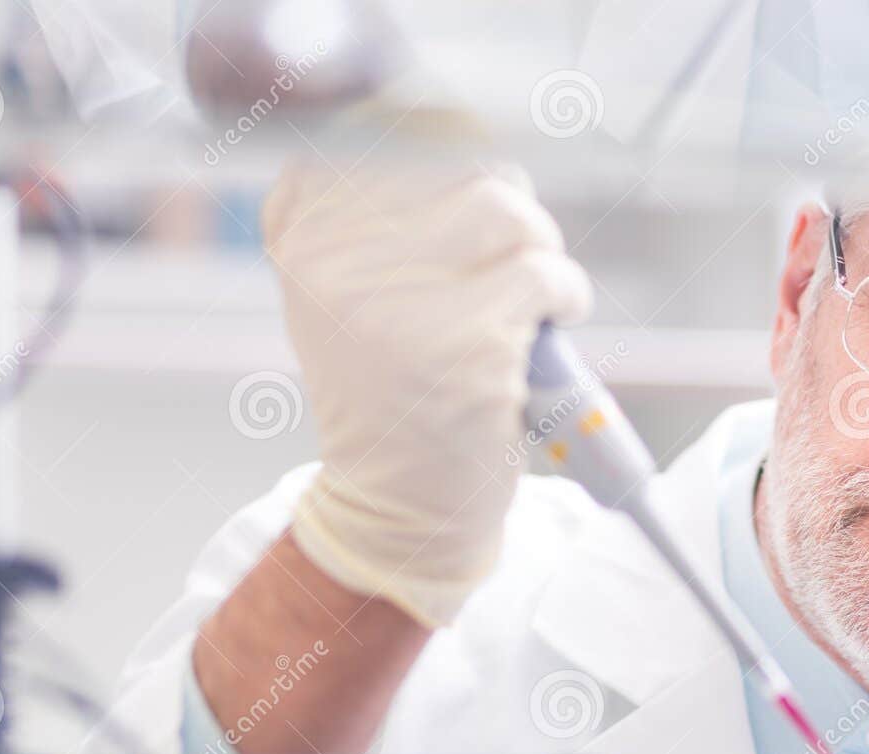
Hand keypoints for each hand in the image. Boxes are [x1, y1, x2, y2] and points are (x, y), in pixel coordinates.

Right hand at [261, 162, 590, 625]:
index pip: (385, 131)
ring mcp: (402, 306)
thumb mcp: (353, 296)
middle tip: (509, 264)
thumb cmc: (395, 395)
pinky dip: (565, 296)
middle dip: (507, 211)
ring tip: (532, 297)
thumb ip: (385, 216)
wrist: (400, 507)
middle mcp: (338, 263)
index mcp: (303, 237)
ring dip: (540, 250)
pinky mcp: (468, 346)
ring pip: (506, 209)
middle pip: (458, 164)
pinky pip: (544, 274)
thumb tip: (463, 135)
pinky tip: (548, 328)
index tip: (459, 207)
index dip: (444, 154)